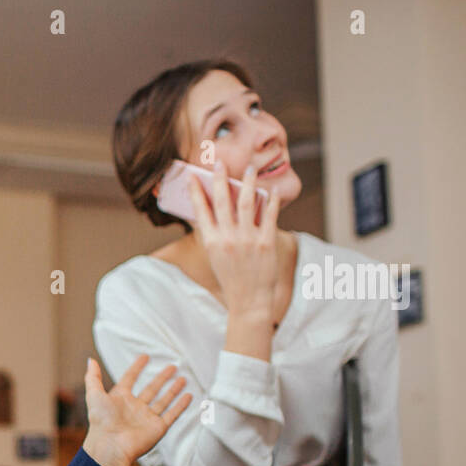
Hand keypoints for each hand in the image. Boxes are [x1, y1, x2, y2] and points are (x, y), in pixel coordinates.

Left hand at [83, 354, 191, 465]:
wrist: (110, 446)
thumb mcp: (94, 395)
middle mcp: (135, 408)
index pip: (130, 378)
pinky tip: (189, 395)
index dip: (137, 368)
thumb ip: (93, 377)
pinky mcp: (158, 428)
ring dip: (173, 390)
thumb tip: (91, 360)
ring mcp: (147, 418)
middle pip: (151, 389)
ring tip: (183, 378)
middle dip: (162, 378)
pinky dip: (181, 405)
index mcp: (120, 399)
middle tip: (172, 366)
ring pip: (164, 400)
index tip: (145, 357)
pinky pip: (172, 414)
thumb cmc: (100, 422)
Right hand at [187, 160, 282, 321]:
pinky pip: (268, 215)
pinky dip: (271, 200)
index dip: (196, 192)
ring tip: (249, 170)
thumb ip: (215, 234)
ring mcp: (247, 240)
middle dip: (220, 180)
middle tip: (220, 163)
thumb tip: (216, 209)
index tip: (193, 177)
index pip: (201, 211)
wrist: (249, 301)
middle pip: (222, 202)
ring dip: (246, 184)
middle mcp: (227, 239)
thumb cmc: (232, 278)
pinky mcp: (266, 243)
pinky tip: (272, 190)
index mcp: (211, 242)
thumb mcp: (216, 257)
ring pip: (246, 203)